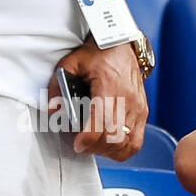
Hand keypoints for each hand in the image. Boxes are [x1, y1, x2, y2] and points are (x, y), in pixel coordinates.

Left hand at [50, 36, 147, 160]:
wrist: (120, 45)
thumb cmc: (98, 53)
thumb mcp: (71, 63)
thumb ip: (58, 86)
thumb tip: (52, 109)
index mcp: (110, 87)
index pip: (103, 124)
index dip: (89, 140)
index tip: (77, 143)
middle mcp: (128, 101)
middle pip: (115, 138)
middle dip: (95, 147)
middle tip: (82, 144)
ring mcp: (138, 108)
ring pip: (128, 144)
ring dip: (110, 150)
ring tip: (96, 144)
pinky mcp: (143, 112)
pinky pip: (137, 141)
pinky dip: (123, 148)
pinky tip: (111, 144)